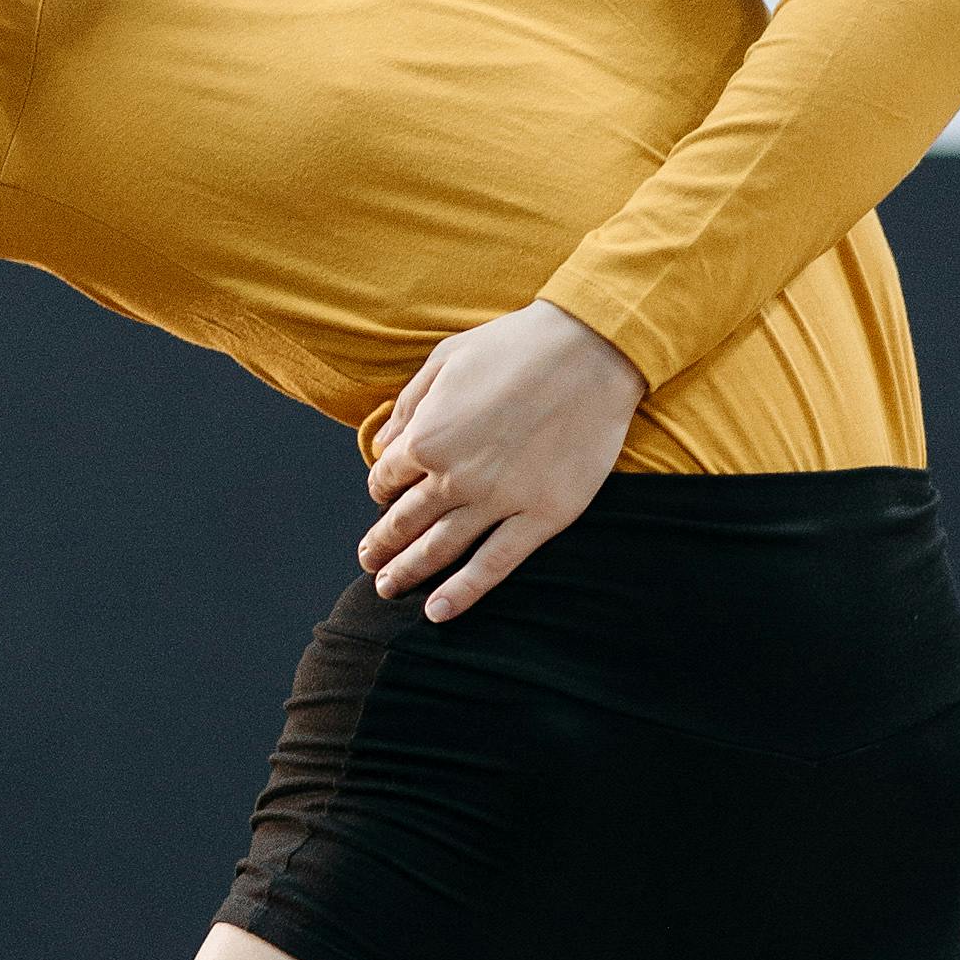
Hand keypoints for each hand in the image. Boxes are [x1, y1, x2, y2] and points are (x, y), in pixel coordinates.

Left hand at [361, 301, 644, 620]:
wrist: (591, 351)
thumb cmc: (516, 346)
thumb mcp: (445, 359)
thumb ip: (408, 406)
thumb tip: (380, 446)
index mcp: (426, 437)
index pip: (387, 478)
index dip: (380, 489)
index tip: (384, 497)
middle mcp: (454, 478)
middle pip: (405, 521)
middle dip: (382, 543)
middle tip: (369, 561)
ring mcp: (498, 502)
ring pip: (440, 549)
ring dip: (408, 571)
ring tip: (386, 588)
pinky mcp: (541, 517)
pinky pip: (493, 566)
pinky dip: (462, 593)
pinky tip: (437, 613)